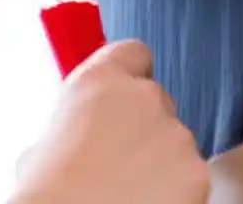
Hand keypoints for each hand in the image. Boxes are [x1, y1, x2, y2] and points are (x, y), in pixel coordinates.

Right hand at [12, 41, 209, 203]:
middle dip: (144, 127)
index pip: (133, 53)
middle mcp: (143, 97)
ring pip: (175, 142)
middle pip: (156, 101)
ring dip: (161, 160)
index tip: (120, 100)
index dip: (128, 77)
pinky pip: (190, 174)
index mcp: (98, 82)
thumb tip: (85, 137)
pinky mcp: (198, 171)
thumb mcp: (44, 144)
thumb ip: (77, 124)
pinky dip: (177, 190)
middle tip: (119, 161)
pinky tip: (147, 203)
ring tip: (130, 191)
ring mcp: (175, 133)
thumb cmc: (46, 193)